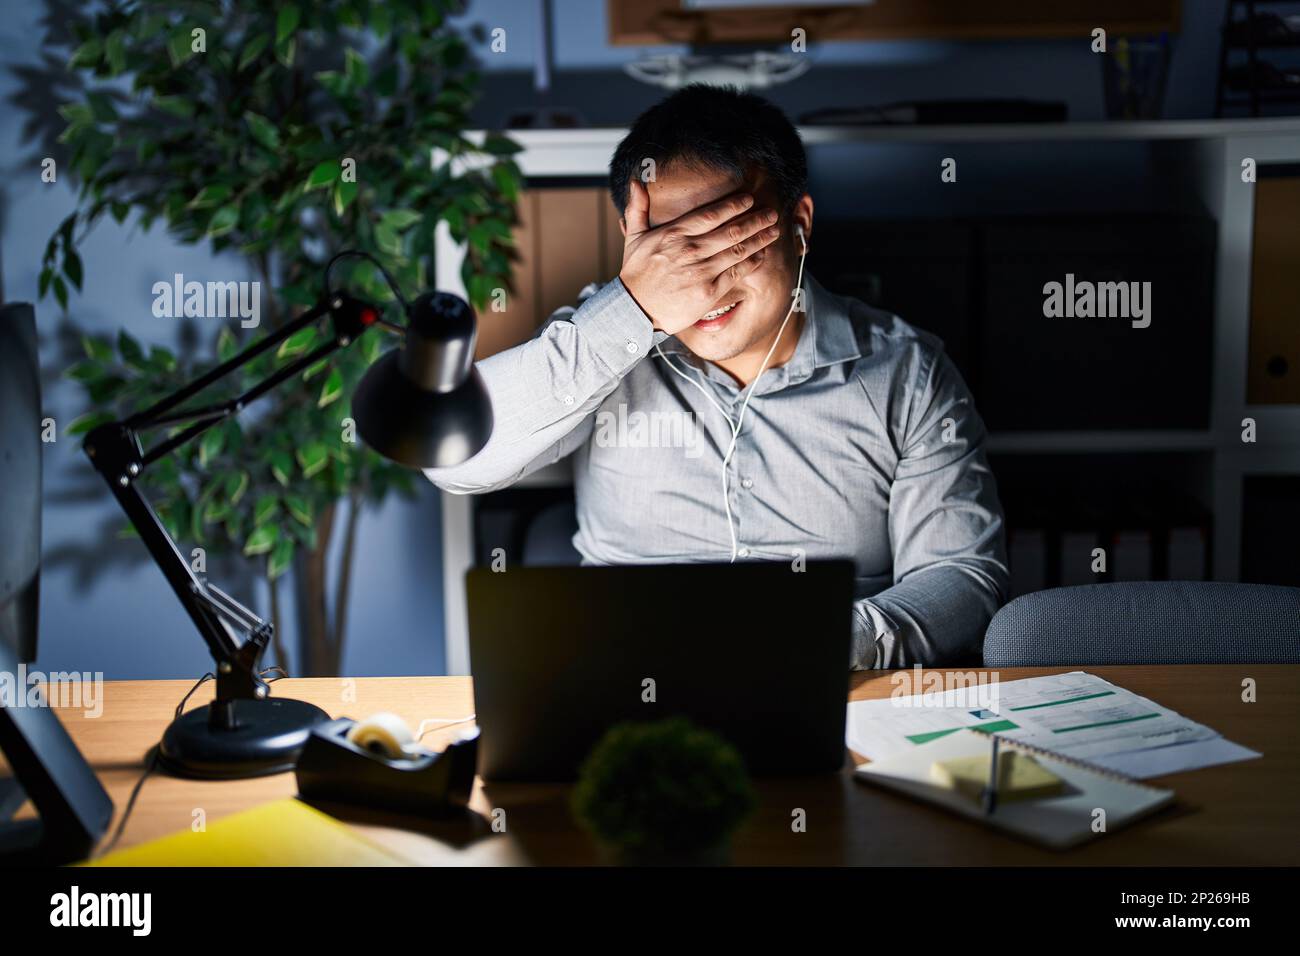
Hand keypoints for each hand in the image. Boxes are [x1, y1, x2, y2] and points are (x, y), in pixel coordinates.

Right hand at [617, 179, 781, 334]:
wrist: (634, 310)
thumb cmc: (636, 274)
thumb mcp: (633, 237)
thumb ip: (638, 208)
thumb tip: (635, 182)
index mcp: (674, 234)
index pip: (711, 215)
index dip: (733, 205)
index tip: (749, 200)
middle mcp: (690, 250)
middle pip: (731, 231)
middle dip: (755, 220)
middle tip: (771, 214)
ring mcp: (700, 272)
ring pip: (737, 250)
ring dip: (759, 239)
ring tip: (773, 231)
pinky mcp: (708, 292)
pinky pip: (735, 273)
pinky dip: (751, 262)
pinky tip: (761, 255)